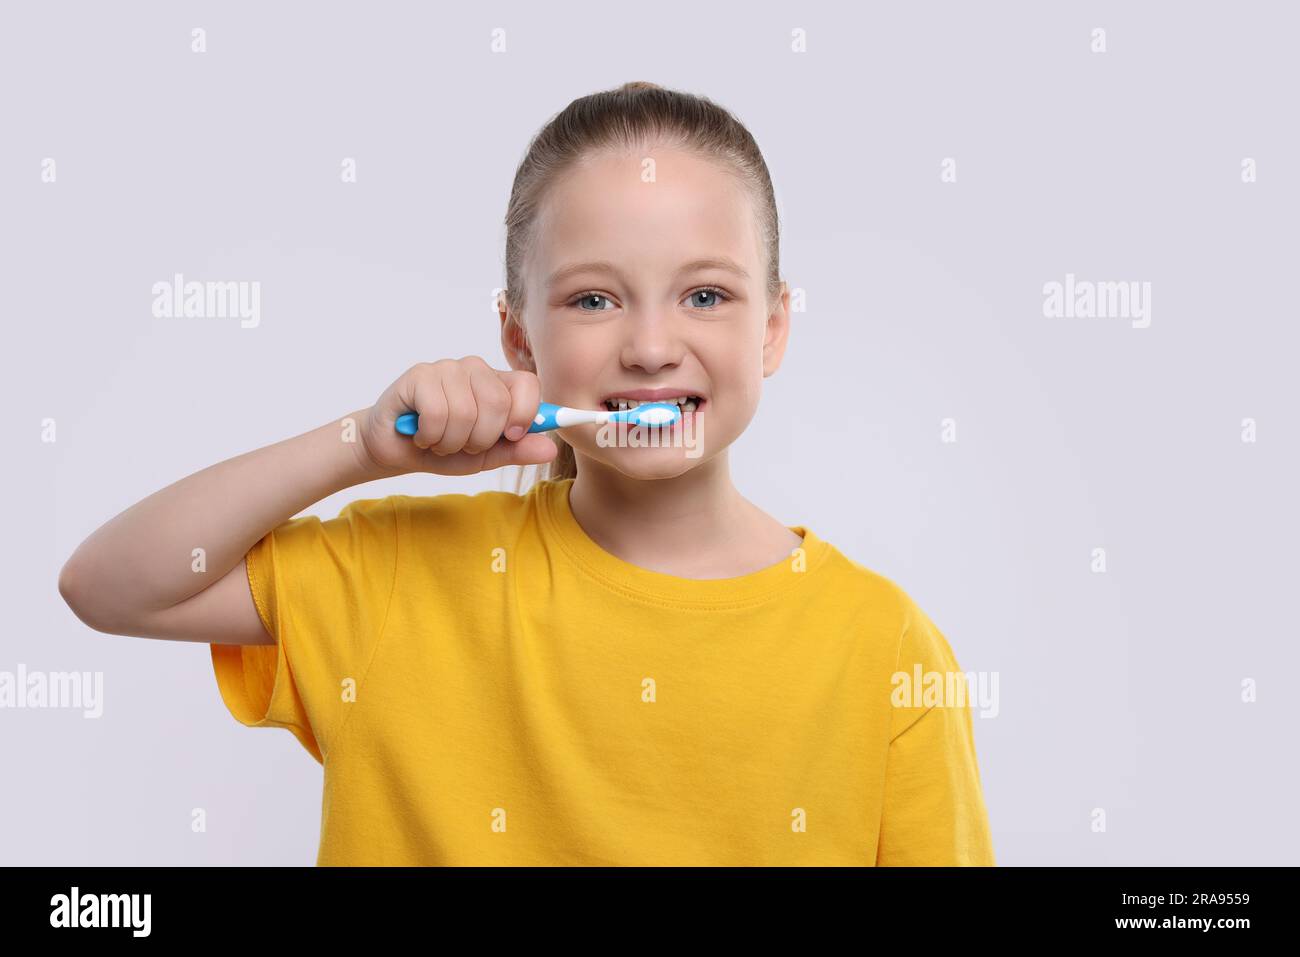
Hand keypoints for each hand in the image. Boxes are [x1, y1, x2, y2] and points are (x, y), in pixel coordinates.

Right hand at [356, 357, 557, 476]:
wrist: (395, 450)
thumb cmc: (443, 448)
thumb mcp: (486, 456)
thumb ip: (517, 450)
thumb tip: (551, 448)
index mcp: (498, 384)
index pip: (528, 385)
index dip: (525, 415)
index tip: (511, 436)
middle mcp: (475, 369)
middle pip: (497, 403)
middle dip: (480, 439)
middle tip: (463, 444)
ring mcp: (447, 369)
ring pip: (466, 412)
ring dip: (451, 442)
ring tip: (439, 440)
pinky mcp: (419, 375)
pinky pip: (437, 412)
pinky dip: (430, 436)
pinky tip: (421, 433)